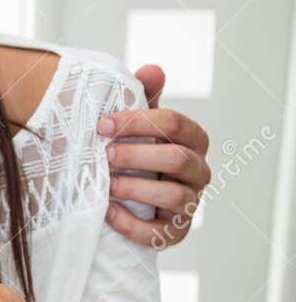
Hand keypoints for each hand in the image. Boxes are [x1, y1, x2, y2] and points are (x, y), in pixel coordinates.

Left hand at [101, 64, 210, 247]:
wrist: (131, 198)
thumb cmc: (137, 153)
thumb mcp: (140, 125)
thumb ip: (146, 97)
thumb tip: (152, 69)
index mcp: (193, 140)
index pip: (174, 123)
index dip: (137, 122)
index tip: (102, 124)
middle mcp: (198, 172)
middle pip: (177, 158)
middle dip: (137, 155)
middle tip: (104, 155)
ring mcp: (190, 204)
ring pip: (174, 195)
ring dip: (135, 188)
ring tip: (106, 184)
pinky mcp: (174, 233)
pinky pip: (159, 232)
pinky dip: (132, 224)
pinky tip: (108, 213)